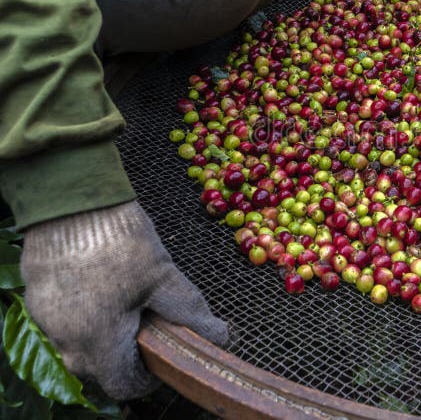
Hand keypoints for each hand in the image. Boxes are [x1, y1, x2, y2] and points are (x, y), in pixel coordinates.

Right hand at [21, 201, 228, 399]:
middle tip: (150, 323)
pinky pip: (63, 323)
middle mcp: (64, 338)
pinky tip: (104, 288)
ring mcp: (45, 318)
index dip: (149, 376)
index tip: (165, 355)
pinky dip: (85, 316)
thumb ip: (190, 313)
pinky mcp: (37, 297)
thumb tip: (221, 337)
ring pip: (78, 346)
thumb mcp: (164, 276)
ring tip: (129, 301)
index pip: (123, 383)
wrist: (72, 197)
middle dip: (128, 355)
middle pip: (99, 369)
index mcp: (96, 339)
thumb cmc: (120, 238)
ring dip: (105, 335)